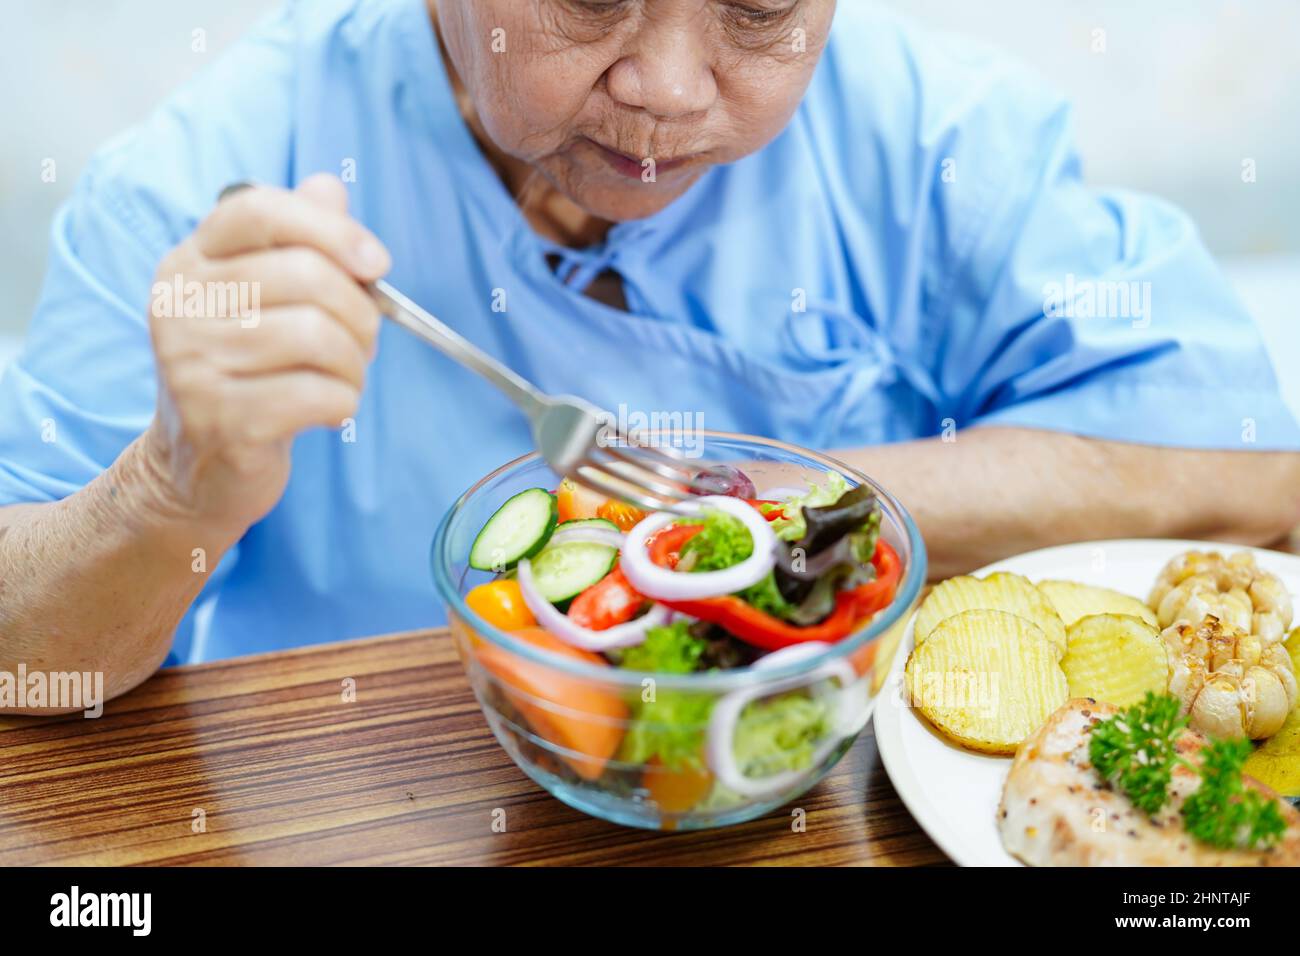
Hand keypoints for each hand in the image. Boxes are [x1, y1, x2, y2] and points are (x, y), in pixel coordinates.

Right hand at [140, 174, 389, 535]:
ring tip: (345, 378)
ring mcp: (193, 364)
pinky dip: (344, 403)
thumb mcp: (263, 301)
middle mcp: (181, 306)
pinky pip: (318, 394)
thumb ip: (296, 240)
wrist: (198, 468)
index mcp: (190, 263)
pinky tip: (330, 412)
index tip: (376, 264)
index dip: (331, 229)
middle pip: (306, 275)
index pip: (259, 210)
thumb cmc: (245, 374)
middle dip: (360, 313)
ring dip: (355, 364)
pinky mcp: (221, 420)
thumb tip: (330, 186)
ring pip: (319, 337)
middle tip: (364, 342)